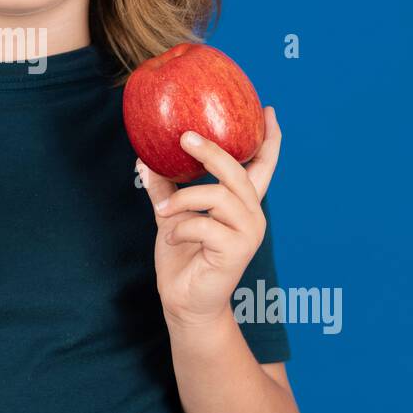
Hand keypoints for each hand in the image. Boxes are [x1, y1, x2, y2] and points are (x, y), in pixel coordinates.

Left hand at [137, 106, 281, 329]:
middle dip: (212, 151)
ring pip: (218, 196)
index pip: (262, 166)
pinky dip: (180, 227)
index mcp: (240, 204)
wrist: (185, 302)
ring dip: (183, 198)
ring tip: (163, 210)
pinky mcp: (236, 251)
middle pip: (238, 171)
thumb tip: (144, 158)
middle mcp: (251, 215)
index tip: (268, 111)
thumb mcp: (172, 215)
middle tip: (185, 137)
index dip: (269, 139)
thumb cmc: (183, 258)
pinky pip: (204, 224)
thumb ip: (164, 187)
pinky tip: (172, 236)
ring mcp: (247, 233)